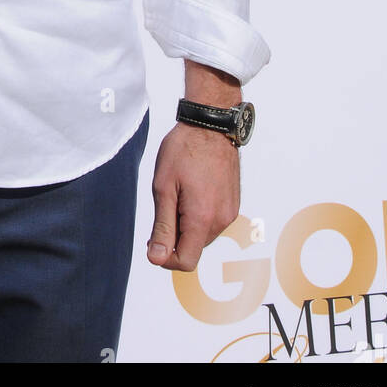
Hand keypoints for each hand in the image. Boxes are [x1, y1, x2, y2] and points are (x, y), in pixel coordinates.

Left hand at [146, 122, 239, 270]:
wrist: (211, 125)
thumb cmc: (184, 150)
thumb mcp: (163, 187)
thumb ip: (162, 227)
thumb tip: (157, 259)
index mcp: (203, 218)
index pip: (186, 261)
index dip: (165, 257)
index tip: (153, 239)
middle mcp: (221, 220)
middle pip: (193, 248)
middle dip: (175, 237)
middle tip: (164, 205)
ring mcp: (230, 213)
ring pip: (202, 236)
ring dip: (186, 225)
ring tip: (178, 193)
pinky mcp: (233, 205)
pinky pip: (212, 222)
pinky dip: (198, 215)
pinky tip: (191, 191)